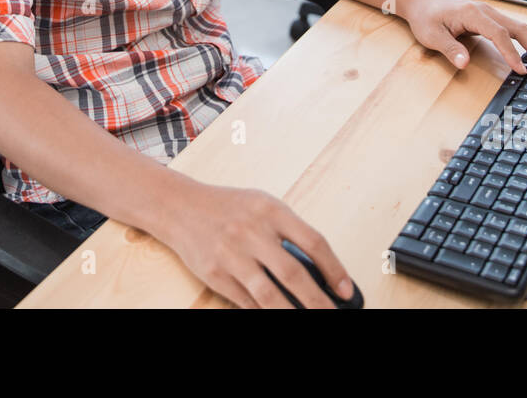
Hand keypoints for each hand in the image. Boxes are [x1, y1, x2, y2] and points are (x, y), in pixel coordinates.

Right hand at [154, 180, 353, 308]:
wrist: (180, 206)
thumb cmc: (230, 207)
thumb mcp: (262, 205)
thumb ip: (288, 232)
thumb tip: (320, 271)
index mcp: (270, 210)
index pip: (313, 241)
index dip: (334, 268)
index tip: (346, 290)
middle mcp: (251, 231)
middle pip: (293, 272)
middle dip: (318, 300)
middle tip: (333, 314)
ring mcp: (231, 254)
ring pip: (268, 294)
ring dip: (292, 313)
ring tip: (309, 320)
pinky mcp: (214, 273)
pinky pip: (245, 301)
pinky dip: (263, 312)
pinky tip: (276, 314)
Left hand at [398, 0, 526, 74]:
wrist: (422, 3)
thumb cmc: (426, 18)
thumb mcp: (432, 36)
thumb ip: (450, 49)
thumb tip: (464, 63)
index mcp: (473, 14)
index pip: (499, 34)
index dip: (511, 53)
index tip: (521, 70)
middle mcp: (486, 11)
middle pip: (518, 28)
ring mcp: (490, 13)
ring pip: (520, 27)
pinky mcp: (490, 19)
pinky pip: (513, 28)